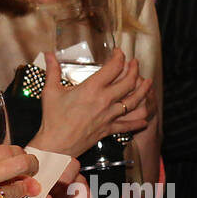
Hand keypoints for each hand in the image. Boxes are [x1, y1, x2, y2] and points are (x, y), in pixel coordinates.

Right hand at [37, 51, 151, 156]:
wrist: (56, 145)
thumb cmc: (53, 119)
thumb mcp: (51, 91)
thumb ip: (52, 70)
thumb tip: (48, 54)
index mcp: (91, 88)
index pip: (113, 67)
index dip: (119, 57)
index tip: (119, 53)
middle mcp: (104, 100)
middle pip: (128, 82)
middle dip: (134, 70)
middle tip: (135, 64)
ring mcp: (108, 116)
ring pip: (133, 102)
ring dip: (143, 91)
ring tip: (148, 83)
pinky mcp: (108, 129)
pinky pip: (127, 125)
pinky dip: (137, 122)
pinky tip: (145, 120)